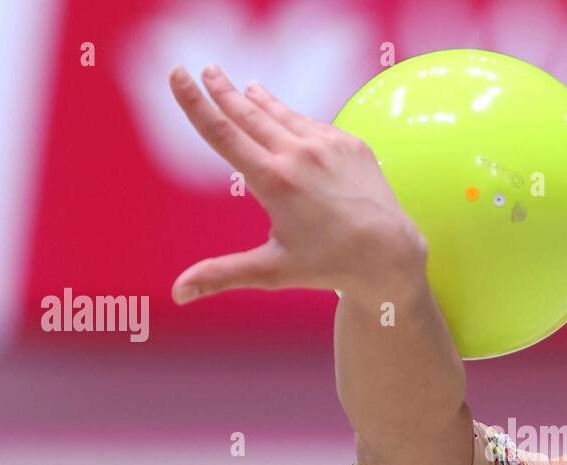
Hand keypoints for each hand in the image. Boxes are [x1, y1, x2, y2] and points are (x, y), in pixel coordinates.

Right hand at [166, 64, 425, 302]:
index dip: (196, 103)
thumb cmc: (328, 266)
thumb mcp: (271, 270)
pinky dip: (293, 118)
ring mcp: (328, 145)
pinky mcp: (351, 144)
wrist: (390, 254)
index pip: (223, 133)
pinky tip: (285, 115)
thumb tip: (176, 293)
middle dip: (224, 91)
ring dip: (259, 100)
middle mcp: (300, 155)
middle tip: (206, 69)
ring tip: (244, 86)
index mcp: (275, 181)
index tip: (178, 73)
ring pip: (283, 115)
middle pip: (249, 114)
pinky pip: (314, 125)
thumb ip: (221, 274)